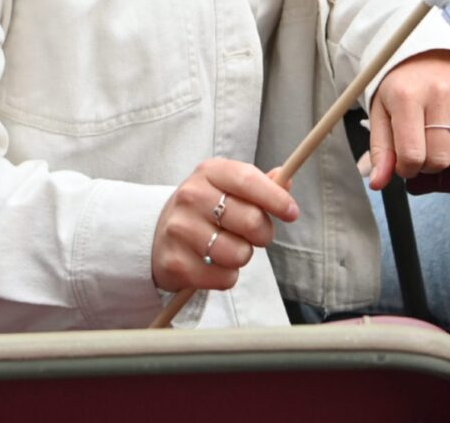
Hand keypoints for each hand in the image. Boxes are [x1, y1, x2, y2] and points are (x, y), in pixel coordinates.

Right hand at [150, 158, 298, 294]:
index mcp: (209, 172)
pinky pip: (224, 278)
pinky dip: (226, 276)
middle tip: (253, 235)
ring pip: (239, 254)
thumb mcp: (227, 187)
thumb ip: (259, 184)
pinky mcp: (175, 263)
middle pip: (251, 221)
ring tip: (228, 248)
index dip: (275, 198)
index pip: (248, 179)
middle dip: (262, 234)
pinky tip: (212, 265)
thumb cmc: (204, 210)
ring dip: (242, 256)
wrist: (157, 235)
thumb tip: (287, 178)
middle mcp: (191, 196)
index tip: (292, 212)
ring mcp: (180, 229)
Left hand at [368, 50, 449, 190]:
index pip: (411, 155)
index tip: (404, 162)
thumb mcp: (381, 111)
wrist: (429, 52)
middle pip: (439, 158)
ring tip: (438, 138)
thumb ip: (380, 149)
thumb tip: (378, 182)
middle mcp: (439, 92)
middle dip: (427, 164)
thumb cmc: (402, 85)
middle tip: (420, 149)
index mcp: (406, 95)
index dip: (406, 169)